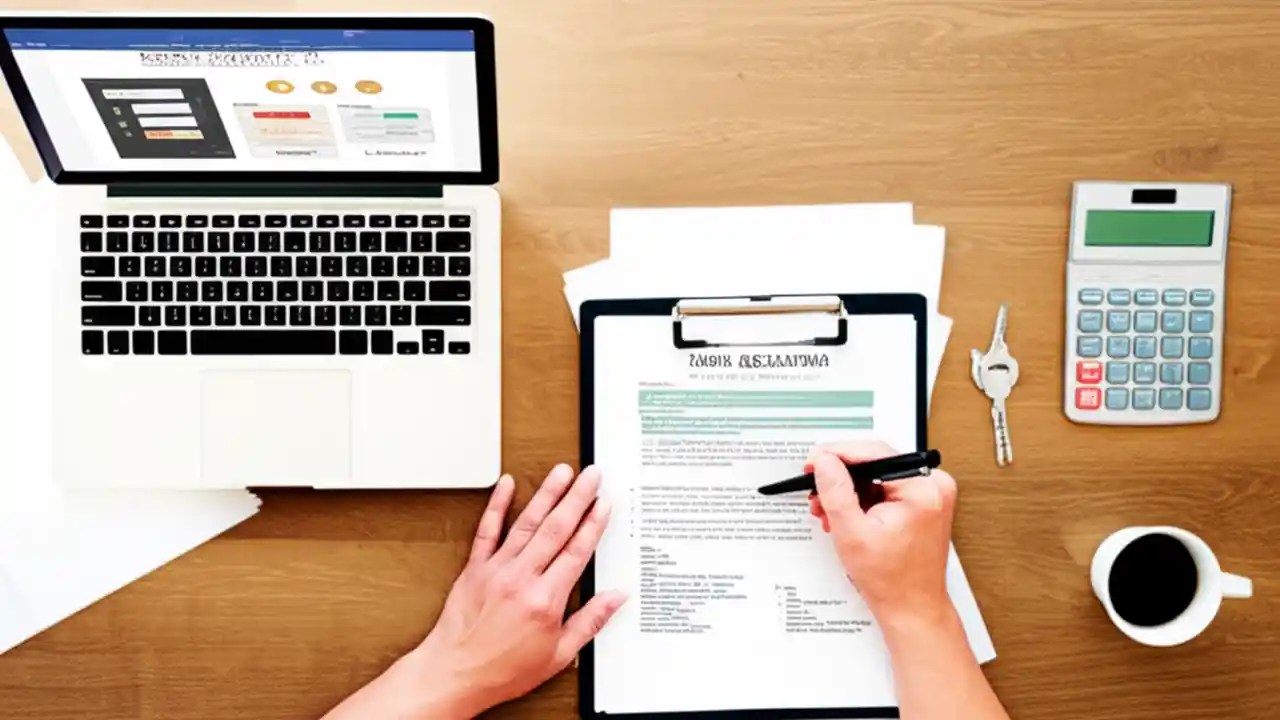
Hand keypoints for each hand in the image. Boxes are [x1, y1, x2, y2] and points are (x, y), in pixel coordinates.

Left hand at [323, 465, 625, 719]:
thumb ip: (590, 622)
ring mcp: (497, 570)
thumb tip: (615, 599)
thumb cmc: (503, 670)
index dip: (594, 524)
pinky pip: (487, 530)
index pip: (577, 551)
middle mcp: (521, 578)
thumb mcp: (558, 654)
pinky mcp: (475, 568)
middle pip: (557, 528)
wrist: (454, 674)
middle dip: (578, 497)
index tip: (604, 504)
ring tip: (562, 472)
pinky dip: (497, 505)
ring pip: (527, 523)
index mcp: (546, 600)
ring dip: (547, 494)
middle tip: (591, 475)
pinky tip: (506, 485)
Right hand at [807, 441, 956, 628]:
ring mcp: (931, 493)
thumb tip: (824, 460)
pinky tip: (847, 514)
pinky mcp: (924, 502)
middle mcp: (933, 485)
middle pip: (875, 462)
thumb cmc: (892, 580)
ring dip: (849, 490)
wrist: (912, 606)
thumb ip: (835, 491)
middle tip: (816, 489)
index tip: (814, 461)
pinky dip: (864, 498)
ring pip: (877, 475)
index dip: (837, 454)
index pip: (874, 453)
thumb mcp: (852, 532)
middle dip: (841, 477)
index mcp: (923, 489)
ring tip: (829, 510)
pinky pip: (886, 487)